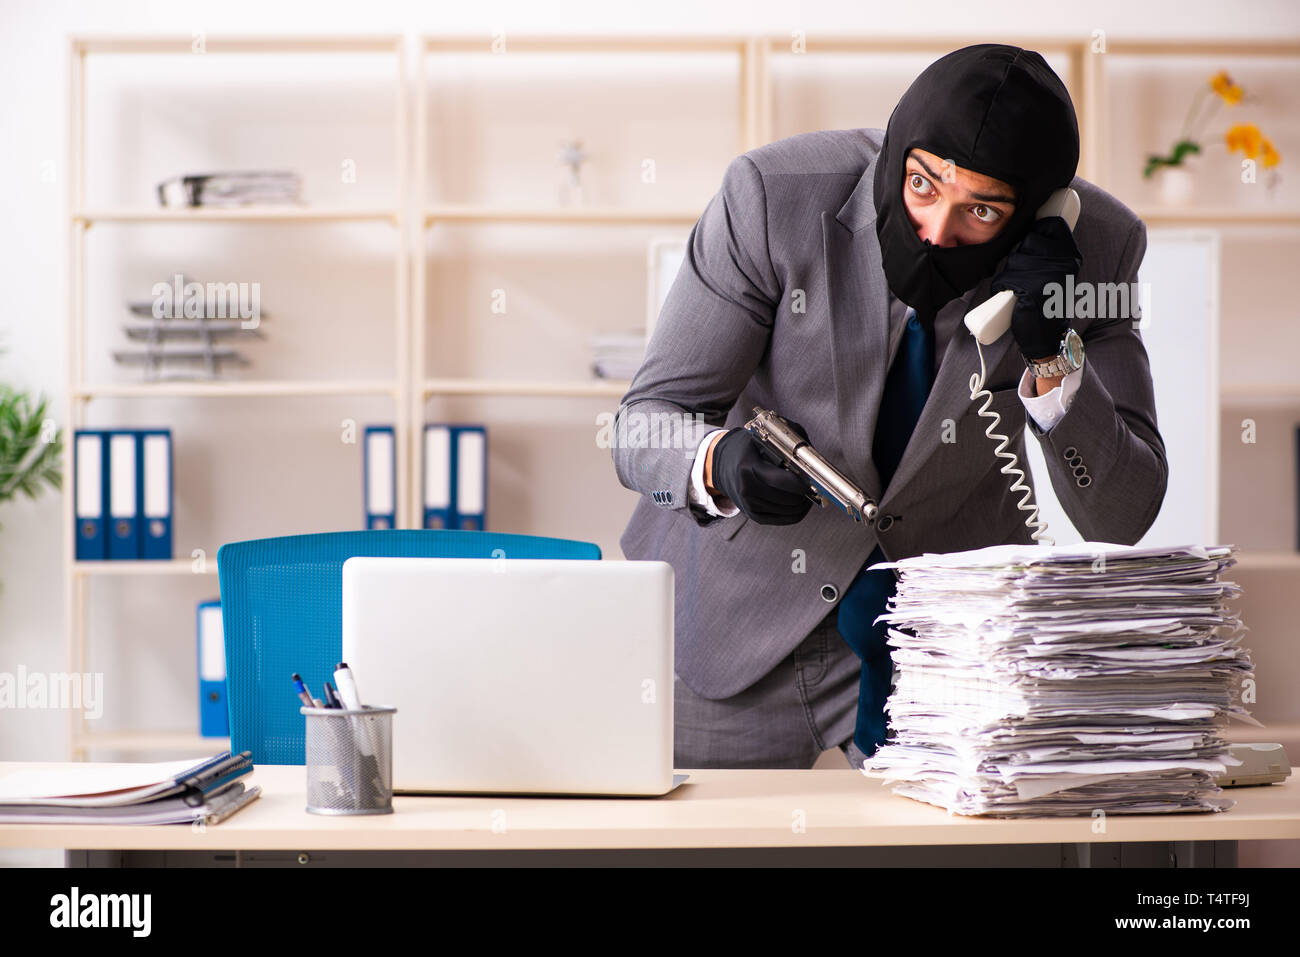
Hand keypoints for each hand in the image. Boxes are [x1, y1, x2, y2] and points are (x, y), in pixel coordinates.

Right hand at [708, 421, 813, 525]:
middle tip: (812, 484)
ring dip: (804, 502)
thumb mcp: (767, 435)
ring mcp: (749, 505)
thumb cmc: (751, 446)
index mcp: (748, 468)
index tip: (812, 478)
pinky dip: (798, 512)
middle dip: (805, 493)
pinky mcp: (754, 515)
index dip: (802, 482)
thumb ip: (792, 441)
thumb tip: (815, 459)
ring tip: (807, 491)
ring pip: (790, 512)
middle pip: (789, 499)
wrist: (724, 462)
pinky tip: (800, 501)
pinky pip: (785, 519)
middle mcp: (747, 489)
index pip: (782, 481)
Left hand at [990, 216, 1081, 362]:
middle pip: (1027, 240)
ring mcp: (1048, 276)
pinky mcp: (1031, 290)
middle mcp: (1063, 262)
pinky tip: (1013, 298)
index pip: (1050, 224)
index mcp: (1071, 254)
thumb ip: (1048, 249)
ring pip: (1013, 260)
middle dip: (1019, 258)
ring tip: (1020, 289)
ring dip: (1009, 274)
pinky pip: (1004, 279)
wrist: (1047, 338)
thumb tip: (1031, 223)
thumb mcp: (1055, 270)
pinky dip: (1002, 287)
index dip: (1035, 233)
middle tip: (1026, 277)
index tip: (1034, 249)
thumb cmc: (1046, 301)